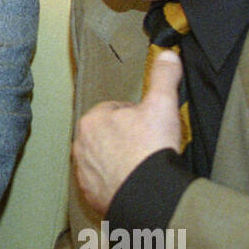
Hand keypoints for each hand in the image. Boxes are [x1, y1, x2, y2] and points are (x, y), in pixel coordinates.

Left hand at [74, 50, 183, 213]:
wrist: (147, 194)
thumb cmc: (151, 148)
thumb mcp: (162, 104)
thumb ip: (163, 76)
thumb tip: (168, 54)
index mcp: (92, 119)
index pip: (116, 111)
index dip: (137, 117)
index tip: (150, 127)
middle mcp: (80, 144)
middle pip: (108, 135)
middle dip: (126, 138)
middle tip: (148, 146)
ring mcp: (83, 171)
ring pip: (104, 158)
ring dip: (119, 160)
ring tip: (142, 165)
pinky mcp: (89, 193)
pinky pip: (102, 182)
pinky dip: (115, 181)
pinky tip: (133, 182)